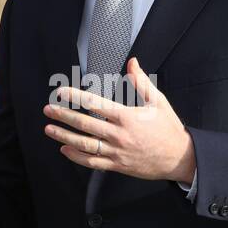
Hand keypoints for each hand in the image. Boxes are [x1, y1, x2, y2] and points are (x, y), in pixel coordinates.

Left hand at [43, 56, 195, 182]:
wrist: (178, 158)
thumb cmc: (168, 128)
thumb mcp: (158, 102)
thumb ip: (141, 82)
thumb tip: (132, 62)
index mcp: (126, 117)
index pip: (94, 104)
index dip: (75, 97)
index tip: (61, 92)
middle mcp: (118, 135)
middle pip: (84, 124)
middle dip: (63, 116)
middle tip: (48, 110)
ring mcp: (116, 152)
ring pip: (84, 144)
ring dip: (64, 136)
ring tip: (49, 129)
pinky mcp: (116, 165)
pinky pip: (92, 162)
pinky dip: (76, 156)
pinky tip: (64, 149)